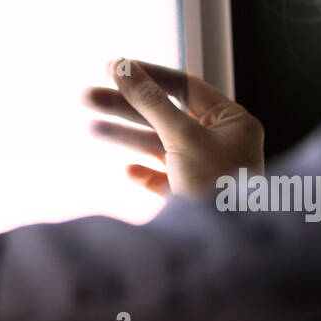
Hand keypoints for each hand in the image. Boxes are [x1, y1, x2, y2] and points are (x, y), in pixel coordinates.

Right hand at [83, 59, 264, 198]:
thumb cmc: (218, 188)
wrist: (227, 253)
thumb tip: (122, 67)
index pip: (185, 87)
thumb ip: (150, 102)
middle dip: (126, 107)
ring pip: (160, 146)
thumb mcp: (182, 137)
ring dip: (127, 137)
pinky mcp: (191, 198)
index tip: (113, 67)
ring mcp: (205, 171)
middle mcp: (220, 143)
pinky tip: (128, 171)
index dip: (147, 75)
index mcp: (232, 122)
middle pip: (165, 114)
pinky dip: (146, 173)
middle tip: (88, 97)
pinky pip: (164, 178)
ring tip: (92, 127)